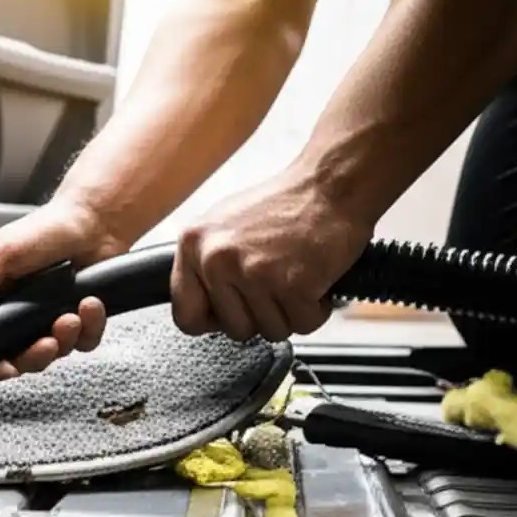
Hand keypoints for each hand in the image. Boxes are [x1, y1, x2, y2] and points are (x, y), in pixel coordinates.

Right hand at [0, 197, 124, 380]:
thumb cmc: (46, 229)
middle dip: (36, 357)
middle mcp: (22, 316)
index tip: (7, 367)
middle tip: (46, 343)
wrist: (93, 218)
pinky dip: (91, 327)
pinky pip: (86, 341)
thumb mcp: (4, 252)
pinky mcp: (82, 320)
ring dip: (66, 338)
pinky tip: (89, 304)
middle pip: (22, 360)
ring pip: (56, 353)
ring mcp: (51, 319)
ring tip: (71, 315)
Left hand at [171, 169, 371, 341]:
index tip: (234, 309)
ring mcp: (253, 273)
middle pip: (234, 329)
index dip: (215, 320)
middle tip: (277, 283)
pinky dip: (316, 310)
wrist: (330, 184)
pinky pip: (303, 325)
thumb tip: (201, 306)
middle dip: (261, 314)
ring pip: (270, 331)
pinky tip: (315, 280)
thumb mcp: (223, 226)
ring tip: (296, 276)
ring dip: (290, 312)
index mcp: (193, 245)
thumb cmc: (283, 204)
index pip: (186, 315)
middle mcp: (216, 260)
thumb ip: (205, 265)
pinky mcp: (292, 284)